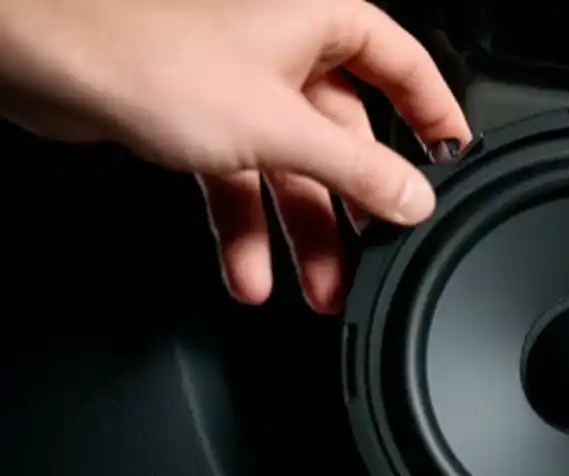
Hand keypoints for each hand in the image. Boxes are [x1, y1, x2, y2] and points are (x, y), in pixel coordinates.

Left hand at [0, 0, 468, 312]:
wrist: (47, 58)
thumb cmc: (151, 58)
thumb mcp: (282, 130)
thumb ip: (358, 171)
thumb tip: (415, 197)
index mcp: (320, 23)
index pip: (405, 69)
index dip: (435, 118)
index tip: (455, 162)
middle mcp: (284, 48)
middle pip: (344, 136)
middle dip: (353, 208)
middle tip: (375, 257)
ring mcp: (241, 85)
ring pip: (292, 168)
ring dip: (301, 233)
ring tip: (318, 290)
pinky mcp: (198, 117)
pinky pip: (242, 179)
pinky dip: (247, 228)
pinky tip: (250, 272)